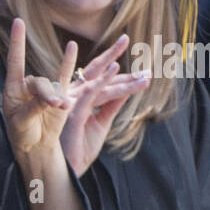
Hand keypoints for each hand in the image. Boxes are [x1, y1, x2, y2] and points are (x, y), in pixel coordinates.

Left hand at [2, 17, 77, 174]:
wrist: (34, 146)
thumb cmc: (22, 134)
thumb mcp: (22, 123)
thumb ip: (34, 108)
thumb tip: (50, 98)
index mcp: (14, 89)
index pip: (15, 61)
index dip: (18, 42)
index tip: (19, 21)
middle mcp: (29, 85)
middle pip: (40, 84)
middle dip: (46, 96)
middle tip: (53, 107)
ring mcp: (45, 89)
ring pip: (53, 86)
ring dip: (56, 98)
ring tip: (60, 107)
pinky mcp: (60, 95)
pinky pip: (65, 77)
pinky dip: (68, 63)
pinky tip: (72, 48)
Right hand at [58, 33, 150, 175]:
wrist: (67, 170)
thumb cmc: (79, 149)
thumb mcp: (100, 124)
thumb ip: (111, 106)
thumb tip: (126, 91)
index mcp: (77, 99)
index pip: (98, 78)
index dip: (120, 73)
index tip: (142, 69)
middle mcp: (72, 96)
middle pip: (93, 70)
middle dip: (110, 54)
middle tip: (127, 38)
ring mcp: (71, 103)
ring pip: (97, 82)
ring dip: (118, 72)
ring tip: (132, 58)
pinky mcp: (72, 113)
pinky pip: (90, 93)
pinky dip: (103, 80)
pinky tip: (115, 69)